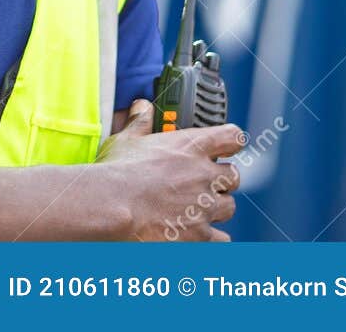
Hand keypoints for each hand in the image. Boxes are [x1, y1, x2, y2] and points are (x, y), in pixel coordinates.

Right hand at [97, 99, 245, 241]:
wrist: (112, 204)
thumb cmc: (118, 170)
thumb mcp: (127, 139)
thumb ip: (140, 123)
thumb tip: (142, 107)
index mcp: (191, 146)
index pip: (232, 138)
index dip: (232, 142)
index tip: (227, 146)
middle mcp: (204, 175)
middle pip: (233, 176)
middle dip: (221, 180)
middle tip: (202, 183)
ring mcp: (205, 206)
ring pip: (229, 206)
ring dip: (216, 207)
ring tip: (196, 209)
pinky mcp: (200, 234)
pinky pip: (221, 238)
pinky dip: (212, 237)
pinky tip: (197, 234)